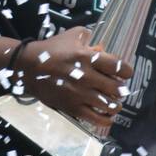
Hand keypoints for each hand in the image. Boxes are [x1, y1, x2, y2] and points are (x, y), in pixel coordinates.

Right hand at [19, 26, 133, 129]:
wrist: (29, 66)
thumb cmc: (52, 49)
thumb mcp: (72, 35)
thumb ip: (89, 38)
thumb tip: (102, 48)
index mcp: (88, 58)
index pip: (118, 66)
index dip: (127, 71)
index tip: (126, 73)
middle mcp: (86, 77)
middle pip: (116, 88)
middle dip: (121, 89)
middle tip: (120, 89)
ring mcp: (79, 94)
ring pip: (108, 105)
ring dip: (116, 105)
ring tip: (115, 103)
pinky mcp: (72, 107)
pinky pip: (94, 118)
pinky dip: (106, 120)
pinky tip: (108, 117)